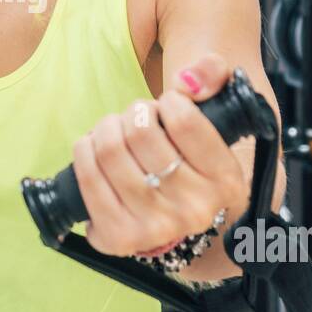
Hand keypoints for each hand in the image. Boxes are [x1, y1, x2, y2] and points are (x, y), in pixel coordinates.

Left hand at [72, 53, 250, 258]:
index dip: (168, 102)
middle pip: (141, 132)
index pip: (185, 121)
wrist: (169, 211)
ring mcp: (155, 228)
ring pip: (110, 150)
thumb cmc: (187, 153)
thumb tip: (186, 80)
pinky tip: (94, 149)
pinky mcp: (118, 236)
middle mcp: (195, 210)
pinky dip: (84, 151)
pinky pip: (87, 176)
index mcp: (227, 181)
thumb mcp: (213, 112)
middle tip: (138, 119)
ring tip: (116, 132)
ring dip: (106, 128)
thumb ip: (212, 75)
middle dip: (133, 113)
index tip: (166, 107)